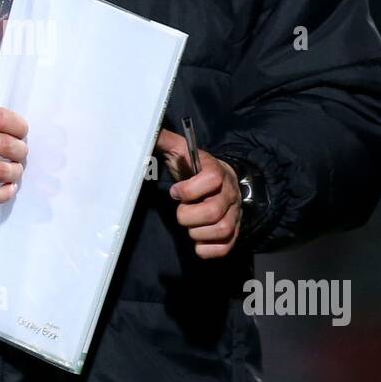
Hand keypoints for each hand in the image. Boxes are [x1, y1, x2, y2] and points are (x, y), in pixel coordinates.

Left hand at [154, 127, 241, 259]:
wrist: (221, 179)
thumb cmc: (194, 168)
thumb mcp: (181, 150)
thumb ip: (165, 141)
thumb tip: (146, 131)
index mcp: (216, 171)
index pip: (211, 179)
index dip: (189, 189)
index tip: (175, 192)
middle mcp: (229, 193)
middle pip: (213, 211)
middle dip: (188, 216)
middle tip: (180, 212)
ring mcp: (234, 214)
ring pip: (222, 230)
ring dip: (198, 233)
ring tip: (189, 226)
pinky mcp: (234, 231)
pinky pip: (226, 247)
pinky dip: (208, 249)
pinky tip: (197, 241)